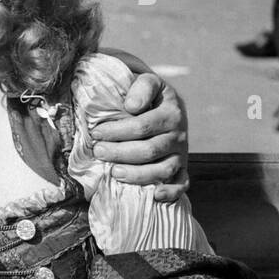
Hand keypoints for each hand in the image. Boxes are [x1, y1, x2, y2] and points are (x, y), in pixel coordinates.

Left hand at [90, 72, 188, 201]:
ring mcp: (181, 152)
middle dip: (119, 153)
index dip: (116, 131)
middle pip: (149, 150)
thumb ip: (141, 87)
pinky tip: (155, 195)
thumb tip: (131, 107)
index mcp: (171, 111)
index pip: (142, 126)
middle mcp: (179, 133)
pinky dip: (171, 192)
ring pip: (163, 169)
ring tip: (113, 172)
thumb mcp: (147, 83)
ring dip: (137, 174)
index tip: (96, 132)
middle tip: (98, 151)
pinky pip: (182, 183)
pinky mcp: (182, 167)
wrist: (167, 107)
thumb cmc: (148, 97)